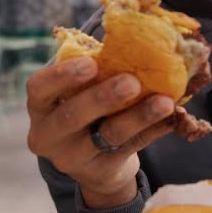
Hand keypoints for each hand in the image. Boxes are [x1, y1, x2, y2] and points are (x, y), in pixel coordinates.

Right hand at [26, 57, 175, 208]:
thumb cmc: (86, 112)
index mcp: (40, 107)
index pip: (39, 89)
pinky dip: (153, 131)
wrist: (93, 164)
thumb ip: (95, 72)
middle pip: (71, 116)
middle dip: (103, 97)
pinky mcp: (100, 171)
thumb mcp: (78, 94)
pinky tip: (172, 118)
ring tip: (164, 102)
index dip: (62, 76)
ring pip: (107, 135)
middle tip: (131, 82)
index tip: (91, 63)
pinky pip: (130, 148)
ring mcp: (73, 158)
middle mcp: (48, 135)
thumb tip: (135, 40)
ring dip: (138, 116)